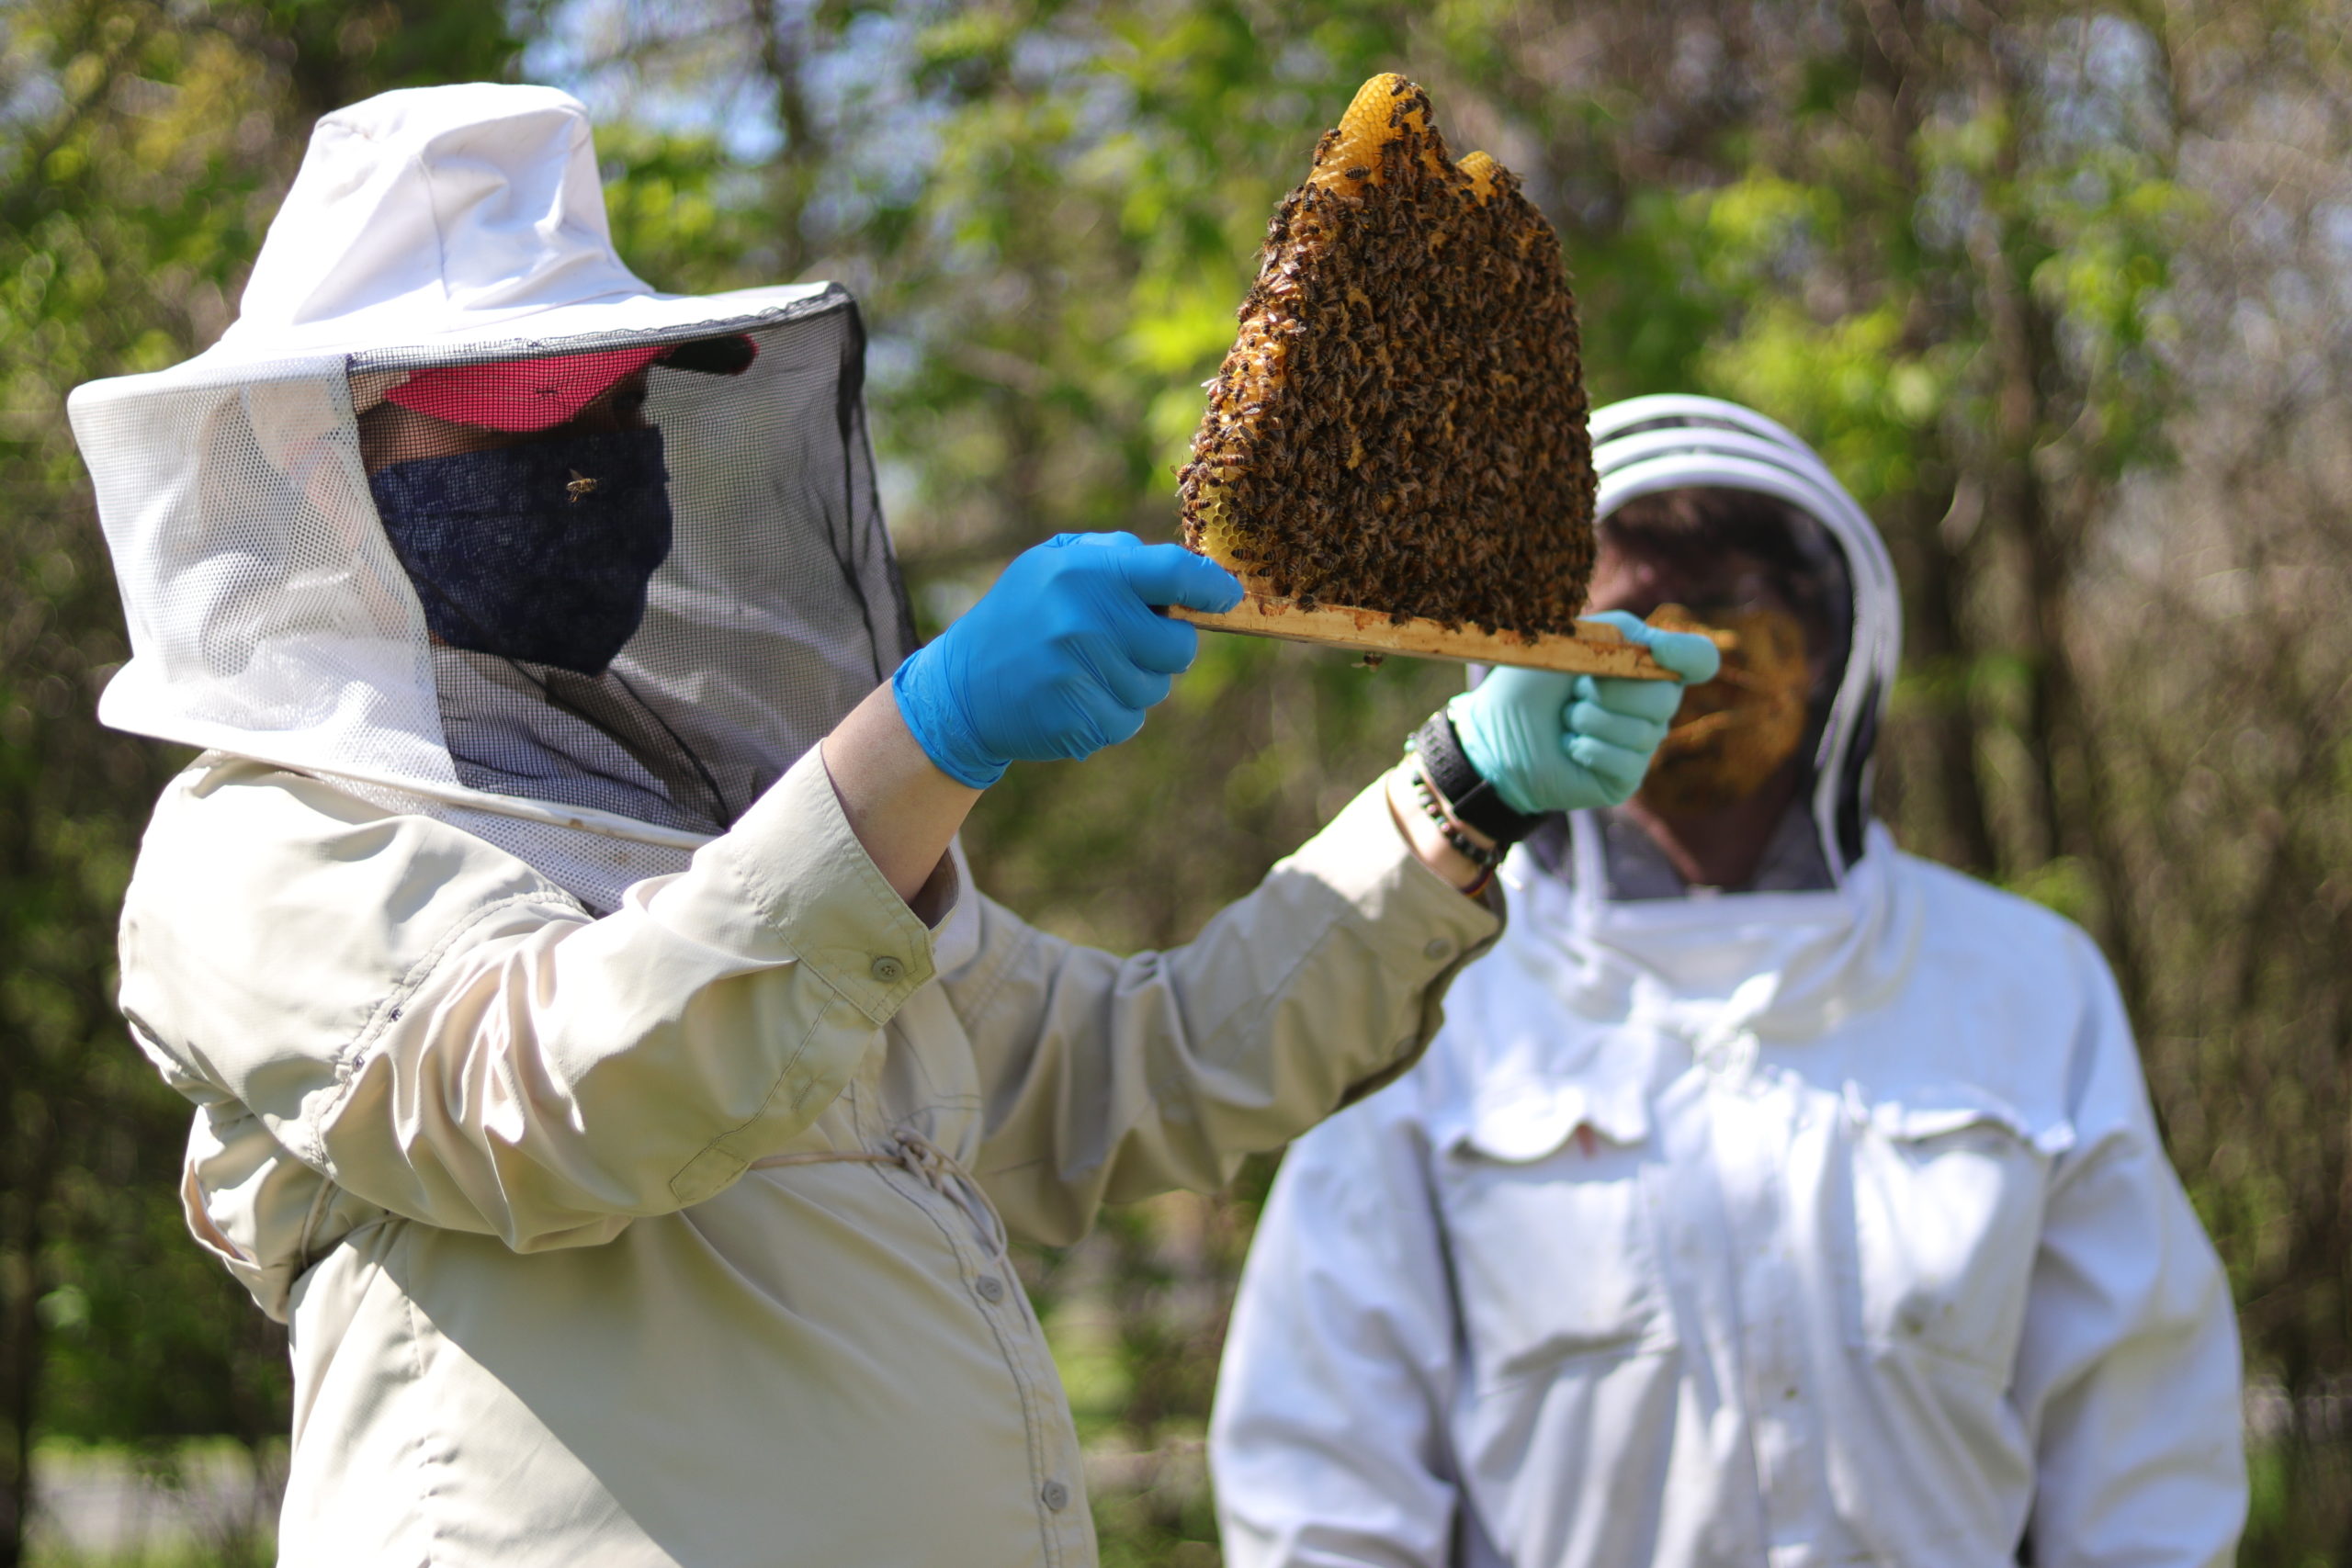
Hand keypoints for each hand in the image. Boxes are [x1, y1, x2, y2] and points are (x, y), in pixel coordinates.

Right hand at [891, 532, 1243, 786]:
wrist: (960, 689)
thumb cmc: (1020, 616)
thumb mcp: (1052, 563)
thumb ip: (1116, 557)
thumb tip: (1190, 572)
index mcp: (1086, 572)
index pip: (1174, 572)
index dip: (1211, 586)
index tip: (1225, 596)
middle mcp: (1086, 619)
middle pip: (1178, 645)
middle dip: (1165, 645)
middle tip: (1128, 641)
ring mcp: (1082, 673)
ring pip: (1156, 688)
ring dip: (1135, 682)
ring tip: (1087, 669)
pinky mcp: (1078, 718)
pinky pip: (1129, 721)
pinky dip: (1112, 713)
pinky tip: (1075, 697)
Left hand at [1448, 611, 1720, 814]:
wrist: (1491, 736)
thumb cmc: (1526, 685)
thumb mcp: (1570, 642)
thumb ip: (1618, 634)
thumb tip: (1661, 650)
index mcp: (1644, 665)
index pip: (1699, 659)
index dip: (1689, 656)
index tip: (1660, 652)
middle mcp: (1651, 705)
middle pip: (1667, 696)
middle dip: (1612, 690)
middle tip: (1576, 690)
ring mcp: (1641, 744)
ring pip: (1644, 731)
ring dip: (1590, 719)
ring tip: (1566, 720)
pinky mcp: (1626, 778)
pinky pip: (1627, 760)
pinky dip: (1588, 748)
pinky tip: (1569, 746)